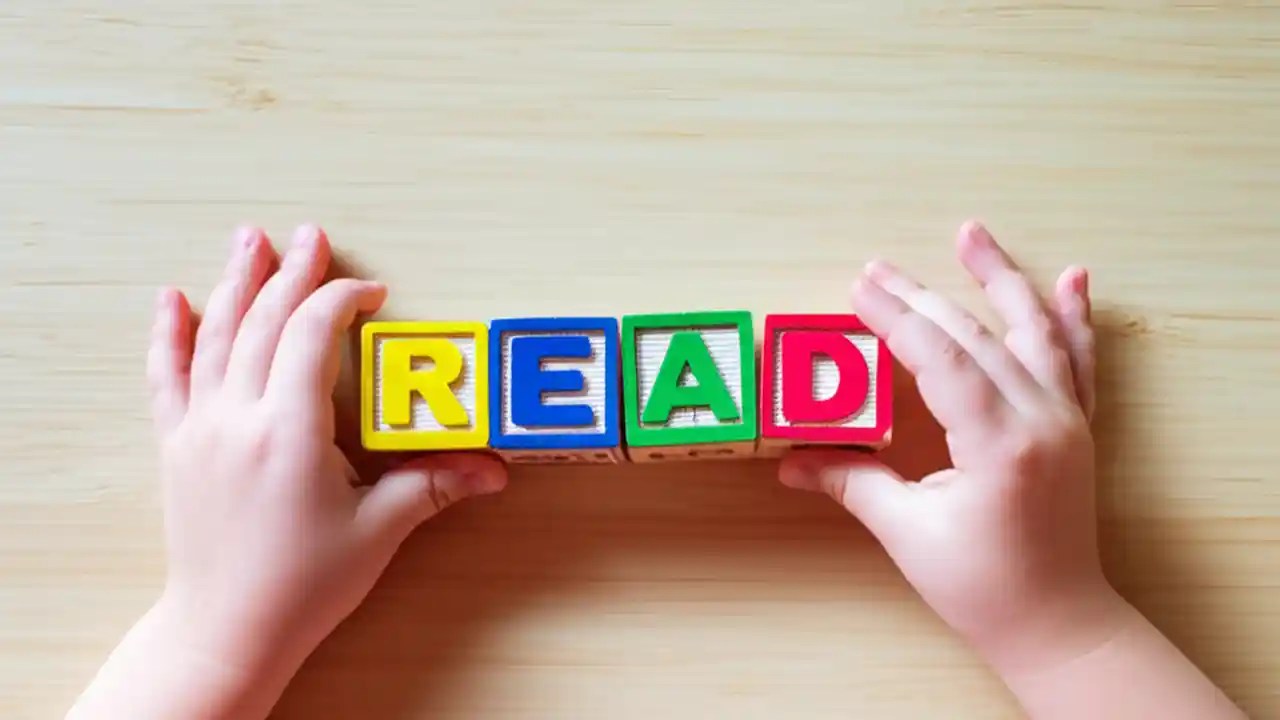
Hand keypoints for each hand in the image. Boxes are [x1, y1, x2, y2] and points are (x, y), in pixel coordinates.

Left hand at [70, 226, 506, 719]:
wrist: (227, 629)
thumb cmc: (303, 584)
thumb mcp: (377, 531)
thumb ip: (432, 485)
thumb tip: (494, 467)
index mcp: (290, 432)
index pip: (312, 335)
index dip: (342, 302)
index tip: (372, 293)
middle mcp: (237, 418)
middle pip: (264, 322)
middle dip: (291, 273)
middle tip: (311, 234)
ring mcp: (200, 429)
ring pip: (215, 336)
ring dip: (235, 283)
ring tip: (250, 239)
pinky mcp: (177, 446)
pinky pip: (167, 377)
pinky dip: (169, 334)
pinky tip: (173, 298)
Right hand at [779, 221, 1117, 672]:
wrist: (1059, 625)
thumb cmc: (985, 588)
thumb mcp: (909, 534)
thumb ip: (854, 482)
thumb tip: (791, 461)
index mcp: (1000, 444)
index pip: (942, 359)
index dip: (897, 319)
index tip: (860, 287)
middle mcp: (1042, 420)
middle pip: (978, 337)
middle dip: (922, 297)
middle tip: (876, 267)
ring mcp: (1068, 420)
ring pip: (1036, 331)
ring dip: (1003, 279)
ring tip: (972, 234)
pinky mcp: (1078, 428)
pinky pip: (1080, 360)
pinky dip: (1072, 317)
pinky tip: (1071, 279)